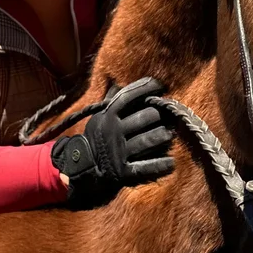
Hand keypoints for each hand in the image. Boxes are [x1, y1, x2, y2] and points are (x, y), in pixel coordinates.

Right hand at [51, 78, 174, 209]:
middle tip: (170, 115)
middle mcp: (112, 132)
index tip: (160, 85)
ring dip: (163, 137)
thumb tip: (120, 80)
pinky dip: (160, 165)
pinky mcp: (123, 173)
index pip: (129, 96)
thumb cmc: (98, 138)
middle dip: (160, 115)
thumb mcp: (99, 117)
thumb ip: (112, 100)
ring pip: (147, 141)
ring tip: (170, 135)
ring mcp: (118, 153)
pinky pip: (146, 168)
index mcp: (107, 115)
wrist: (82, 169)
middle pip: (145, 117)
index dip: (146, 88)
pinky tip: (171, 162)